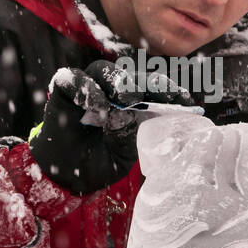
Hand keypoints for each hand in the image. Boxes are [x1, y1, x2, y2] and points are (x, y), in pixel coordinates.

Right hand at [28, 59, 194, 194]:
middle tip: (159, 98)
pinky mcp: (63, 90)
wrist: (65, 177)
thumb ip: (126, 137)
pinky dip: (85, 89)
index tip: (185, 100)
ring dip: (117, 82)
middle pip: (130, 75)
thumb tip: (129, 116)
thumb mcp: (120, 156)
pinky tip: (98, 107)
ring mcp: (86, 88)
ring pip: (102, 70)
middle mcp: (109, 90)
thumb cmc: (98, 163)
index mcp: (131, 103)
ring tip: (128, 99)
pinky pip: (73, 79)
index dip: (168, 90)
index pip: (152, 87)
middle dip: (148, 84)